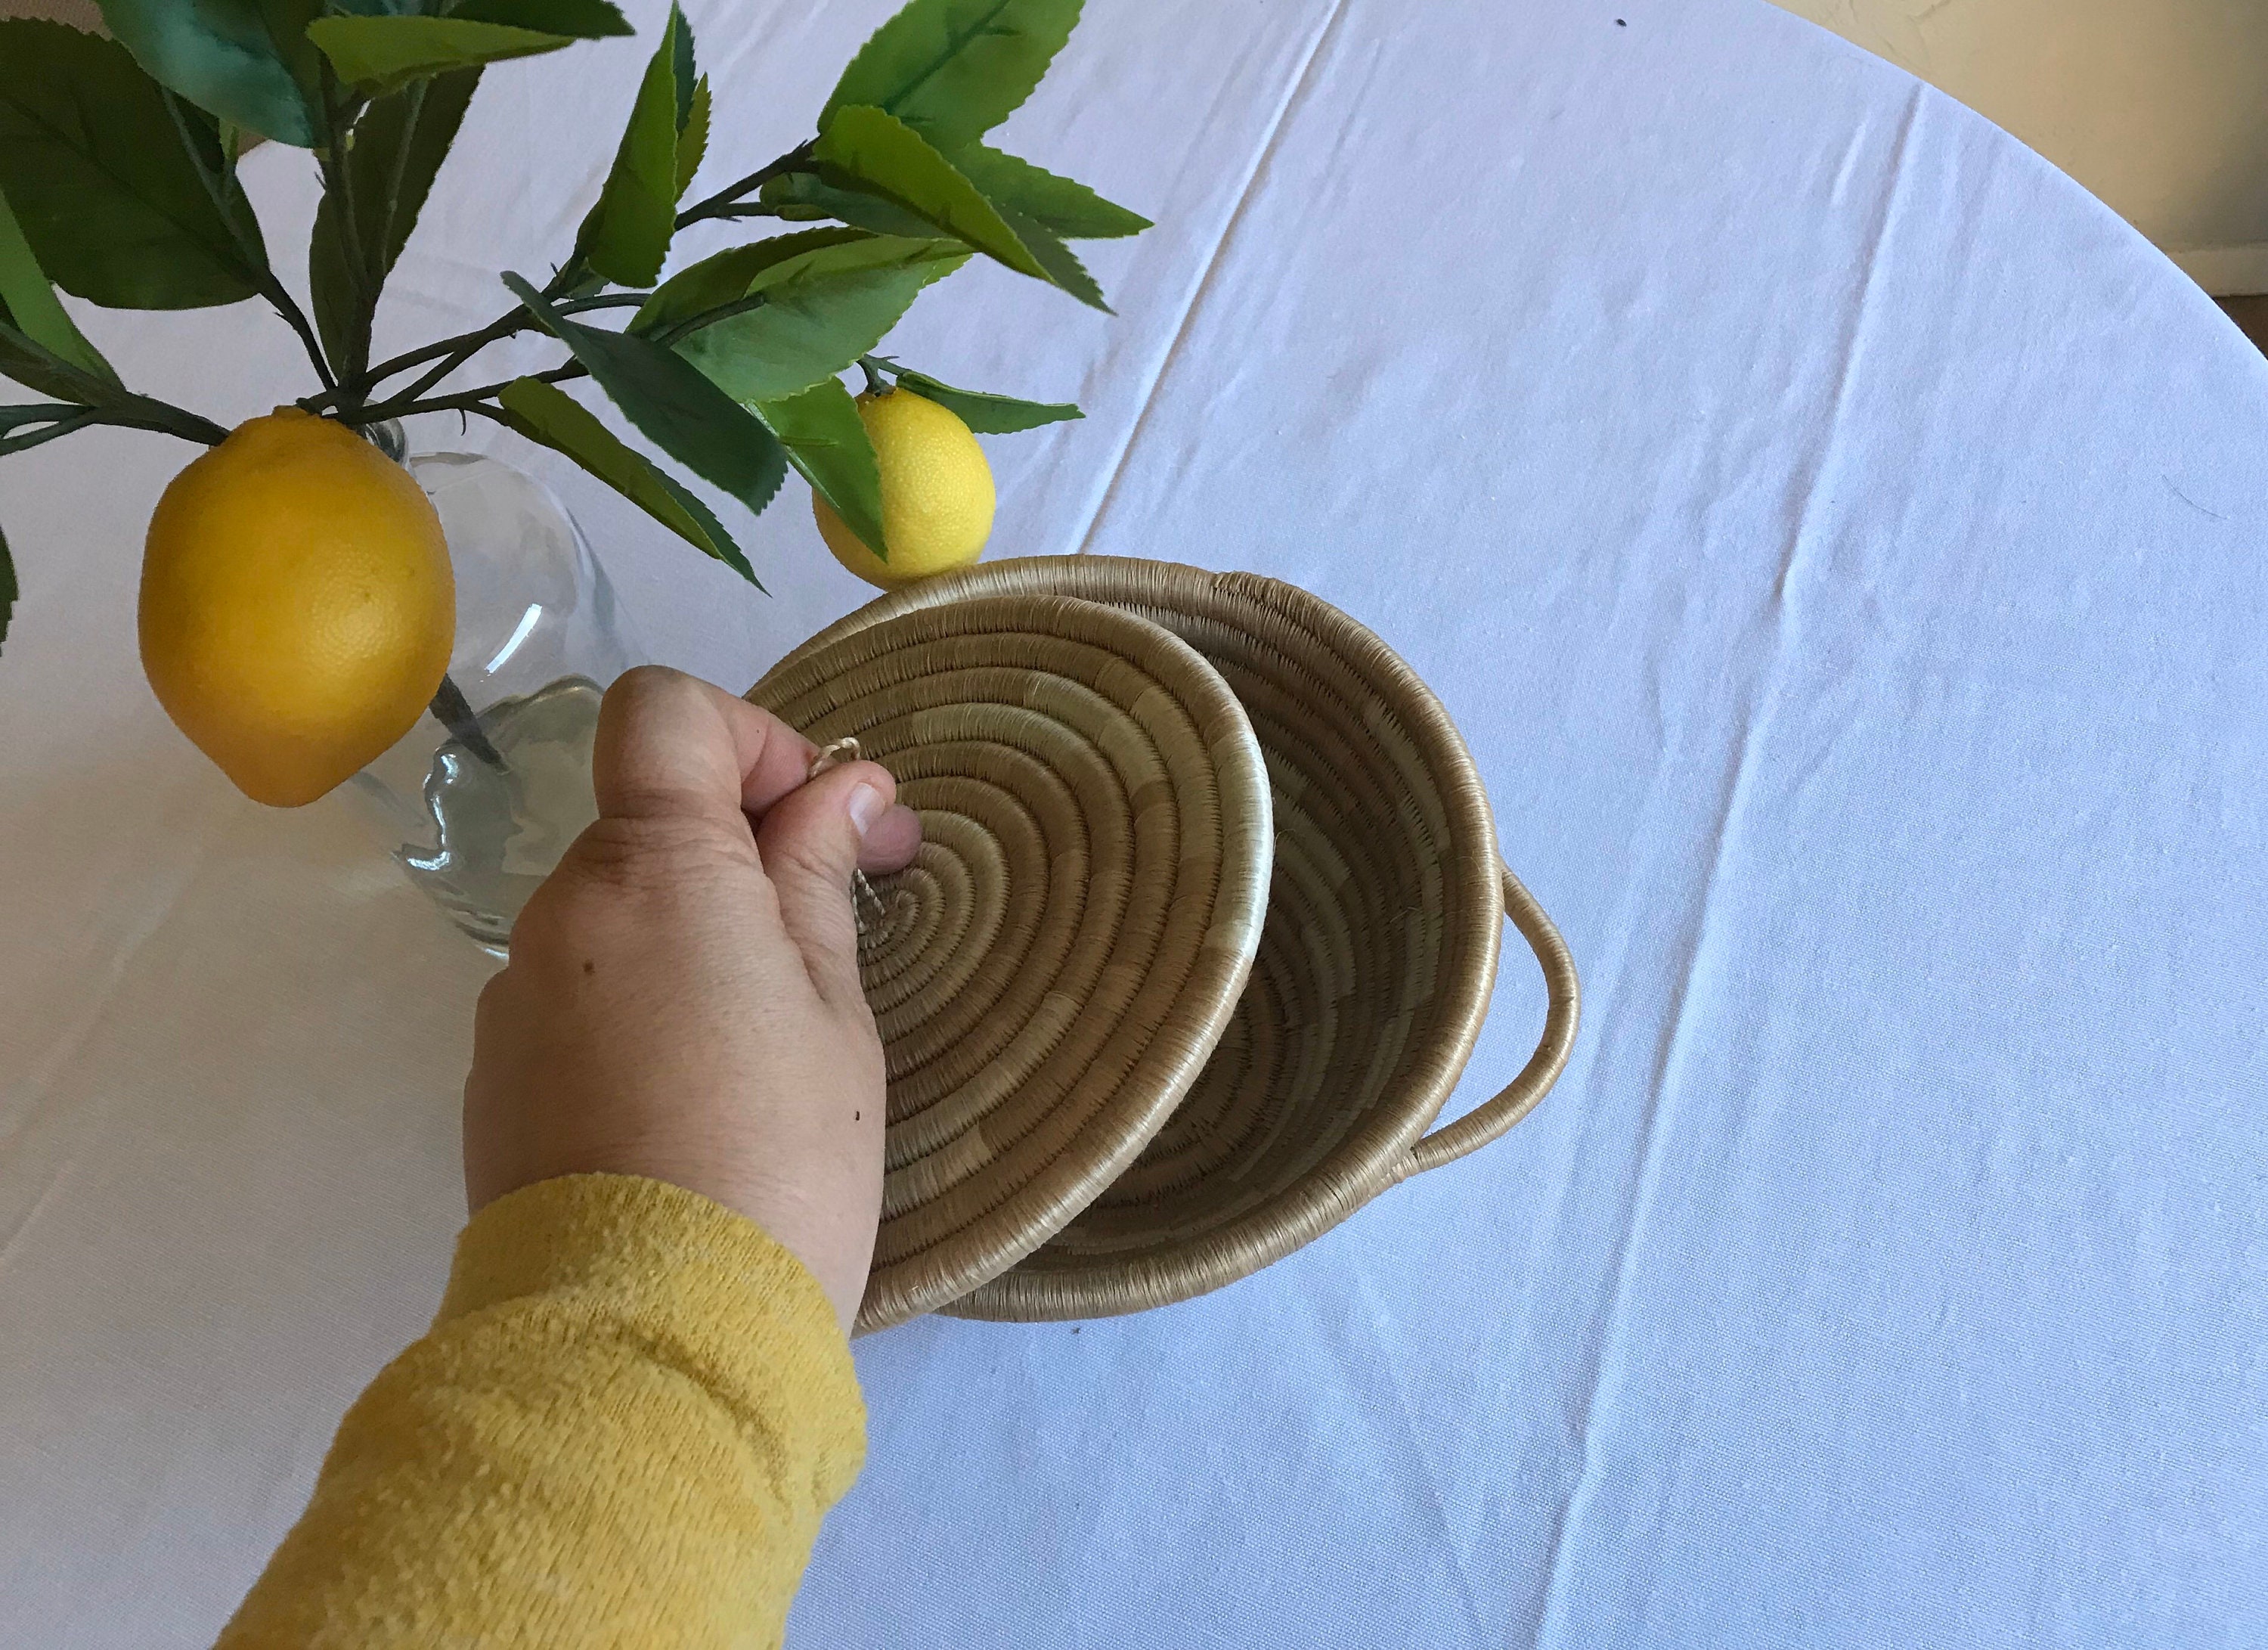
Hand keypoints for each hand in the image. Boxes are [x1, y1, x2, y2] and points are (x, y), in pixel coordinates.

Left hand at [462, 666, 920, 1330]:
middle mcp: (561, 910)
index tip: (816, 818)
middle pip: (645, 824)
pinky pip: (576, 1001)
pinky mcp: (491, 1081)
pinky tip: (693, 1107)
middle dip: (739, 856)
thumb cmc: (779, 1159)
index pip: (663, 713)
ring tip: (767, 1053)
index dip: (748, 736)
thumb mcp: (834, 1013)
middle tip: (837, 936)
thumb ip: (818, 879)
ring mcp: (512, 999)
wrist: (646, 1338)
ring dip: (689, 942)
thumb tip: (839, 788)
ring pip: (613, 921)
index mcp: (654, 869)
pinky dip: (637, 1011)